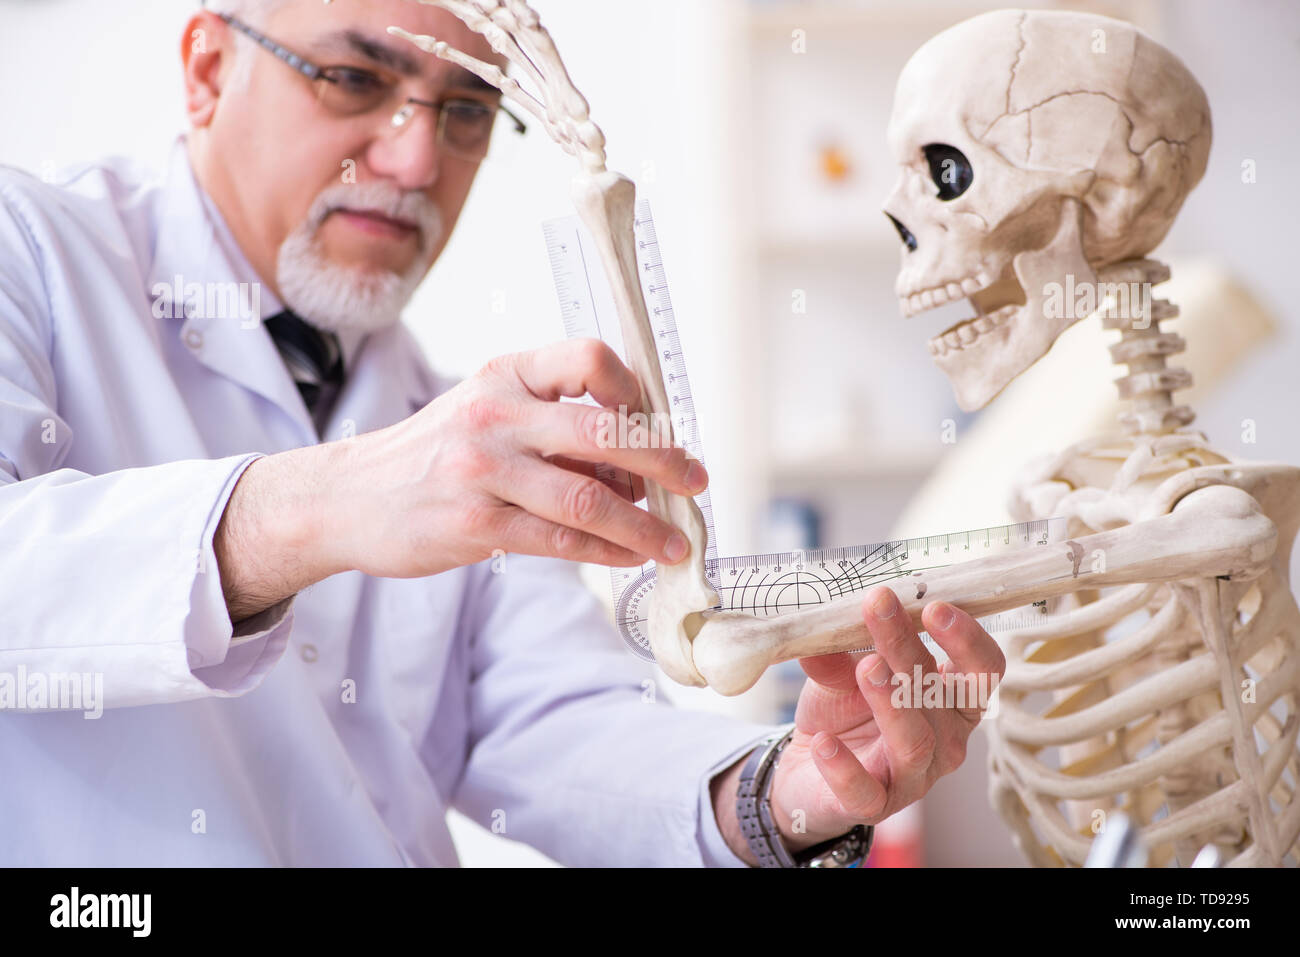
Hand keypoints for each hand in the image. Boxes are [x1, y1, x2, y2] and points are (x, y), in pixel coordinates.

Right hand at [318, 338, 706, 578]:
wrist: (351, 497)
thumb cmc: (436, 454)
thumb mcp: (488, 414)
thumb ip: (556, 431)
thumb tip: (641, 468)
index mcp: (506, 374)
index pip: (589, 357)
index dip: (634, 388)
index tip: (655, 421)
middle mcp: (495, 413)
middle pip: (605, 432)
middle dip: (665, 462)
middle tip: (696, 484)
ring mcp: (483, 470)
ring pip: (589, 499)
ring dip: (644, 525)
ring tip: (674, 542)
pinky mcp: (474, 524)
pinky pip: (560, 541)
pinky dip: (606, 552)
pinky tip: (628, 557)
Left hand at [767, 585, 1005, 852]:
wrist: (807, 769)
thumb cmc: (845, 712)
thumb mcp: (841, 672)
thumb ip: (837, 650)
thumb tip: (825, 624)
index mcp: (951, 700)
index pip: (982, 670)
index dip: (967, 638)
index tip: (934, 605)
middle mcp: (946, 740)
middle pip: (940, 694)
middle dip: (908, 647)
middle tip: (880, 607)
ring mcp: (915, 777)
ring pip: (914, 741)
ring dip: (892, 702)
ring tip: (866, 668)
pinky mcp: (874, 805)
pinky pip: (865, 790)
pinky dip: (843, 767)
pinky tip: (824, 743)